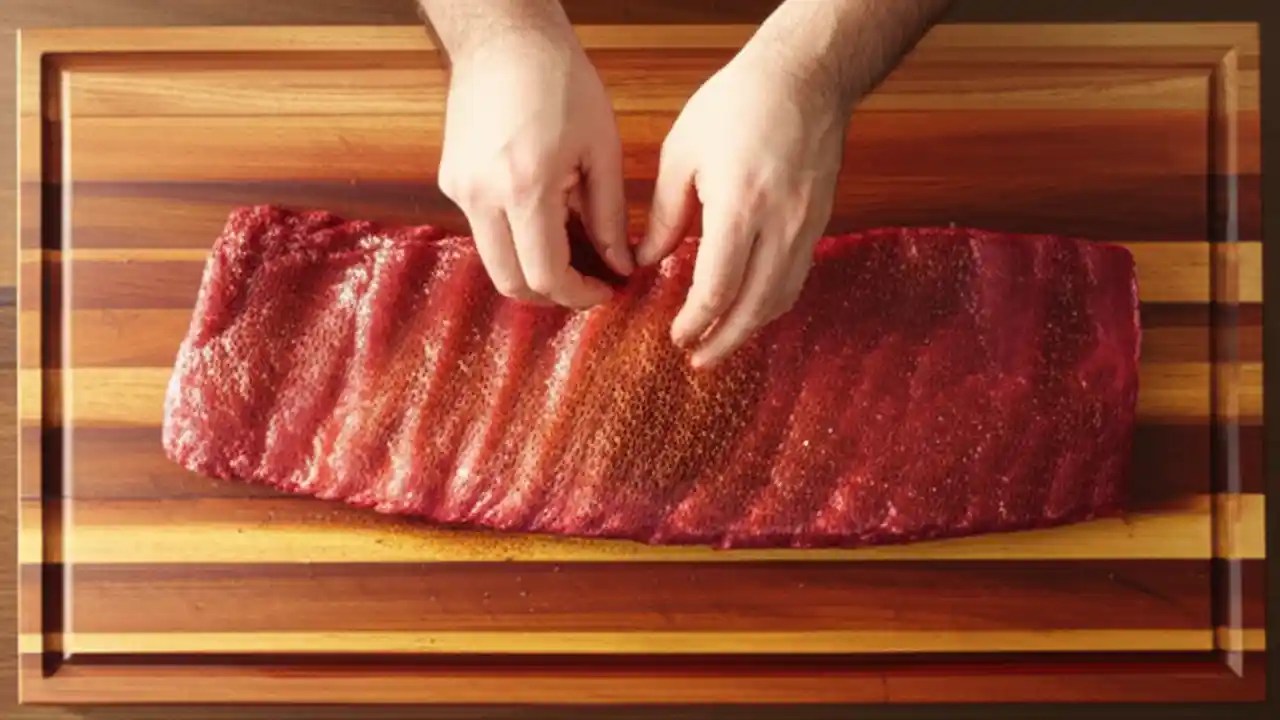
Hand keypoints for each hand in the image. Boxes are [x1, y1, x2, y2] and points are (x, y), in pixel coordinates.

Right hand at [437, 34, 632, 307]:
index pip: (546, 275)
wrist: (504, 38)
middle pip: (511, 283)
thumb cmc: (561, 82)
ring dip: (531, 270)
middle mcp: (482, 196)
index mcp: (525, 188)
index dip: (579, 296)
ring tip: (570, 251)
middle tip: (587, 284)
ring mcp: (459, 190)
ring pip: (494, 262)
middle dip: (552, 295)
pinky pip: (484, 231)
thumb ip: (611, 217)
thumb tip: (620, 266)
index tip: (605, 290)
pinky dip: (514, 240)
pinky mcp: (451, 181)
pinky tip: (544, 218)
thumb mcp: (601, 150)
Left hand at [637, 50, 848, 367]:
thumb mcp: (683, 153)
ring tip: (721, 343)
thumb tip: (646, 261)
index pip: (718, 287)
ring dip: (750, 328)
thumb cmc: (738, 104)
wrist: (805, 76)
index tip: (676, 335)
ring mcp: (807, 225)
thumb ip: (665, 214)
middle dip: (724, 340)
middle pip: (755, 306)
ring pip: (781, 297)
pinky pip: (796, 277)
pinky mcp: (820, 221)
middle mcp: (780, 223)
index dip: (696, 321)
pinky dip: (771, 301)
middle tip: (698, 360)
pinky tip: (749, 308)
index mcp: (740, 205)